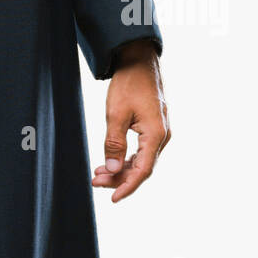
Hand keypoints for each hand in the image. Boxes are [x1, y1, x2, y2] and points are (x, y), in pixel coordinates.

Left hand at [92, 39, 169, 202]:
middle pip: (142, 167)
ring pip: (141, 159)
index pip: (143, 170)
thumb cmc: (128, 83)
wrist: (138, 59)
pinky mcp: (153, 126)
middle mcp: (162, 136)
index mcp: (156, 135)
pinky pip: (141, 149)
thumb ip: (114, 143)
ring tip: (98, 173)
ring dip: (120, 168)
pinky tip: (110, 160)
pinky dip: (126, 157)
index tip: (112, 198)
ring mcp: (159, 131)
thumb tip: (111, 169)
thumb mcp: (116, 113)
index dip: (127, 186)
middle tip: (95, 182)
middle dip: (119, 177)